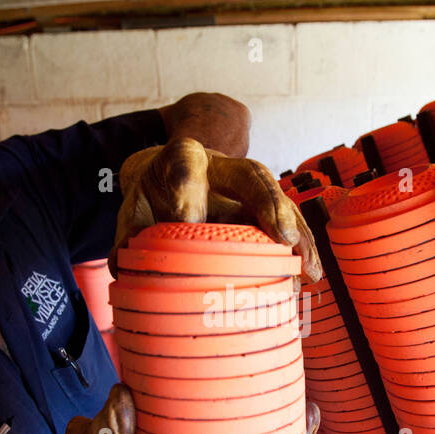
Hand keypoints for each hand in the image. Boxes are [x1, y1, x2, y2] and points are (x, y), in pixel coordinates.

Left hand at [112, 138, 322, 283]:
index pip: (183, 161)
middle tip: (282, 237)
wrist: (170, 177)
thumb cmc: (153, 198)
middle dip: (268, 203)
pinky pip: (285, 221)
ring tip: (307, 269)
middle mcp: (222, 165)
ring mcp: (247, 185)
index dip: (186, 185)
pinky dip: (300, 247)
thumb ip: (130, 232)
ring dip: (297, 232)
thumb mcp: (134, 208)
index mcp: (181, 157)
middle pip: (250, 174)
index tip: (187, 216)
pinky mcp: (262, 206)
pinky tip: (309, 276)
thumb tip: (125, 265)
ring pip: (277, 199)